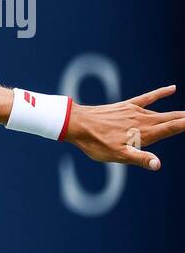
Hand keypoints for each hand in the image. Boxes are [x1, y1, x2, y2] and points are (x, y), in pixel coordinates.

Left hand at [64, 85, 182, 170]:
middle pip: (172, 118)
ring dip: (177, 113)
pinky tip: (172, 88)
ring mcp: (135, 111)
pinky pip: (148, 97)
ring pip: (162, 112)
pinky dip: (161, 93)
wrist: (77, 124)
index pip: (173, 127)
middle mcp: (144, 120)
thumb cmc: (96, 143)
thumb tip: (157, 164)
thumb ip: (140, 158)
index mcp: (145, 133)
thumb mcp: (118, 155)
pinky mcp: (126, 105)